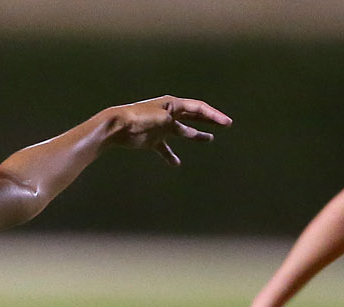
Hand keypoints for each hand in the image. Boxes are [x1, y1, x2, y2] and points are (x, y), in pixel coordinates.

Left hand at [108, 96, 230, 165]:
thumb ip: (172, 121)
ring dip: (195, 135)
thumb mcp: (160, 117)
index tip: (226, 122)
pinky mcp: (153, 140)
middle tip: (225, 124)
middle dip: (209, 120)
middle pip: (193, 116)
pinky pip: (165, 149)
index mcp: (172, 105)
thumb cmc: (138, 118)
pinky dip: (170, 156)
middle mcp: (169, 114)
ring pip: (183, 131)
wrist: (117, 127)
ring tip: (209, 140)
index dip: (213, 115)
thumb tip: (177, 127)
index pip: (198, 108)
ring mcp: (162, 127)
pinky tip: (176, 164)